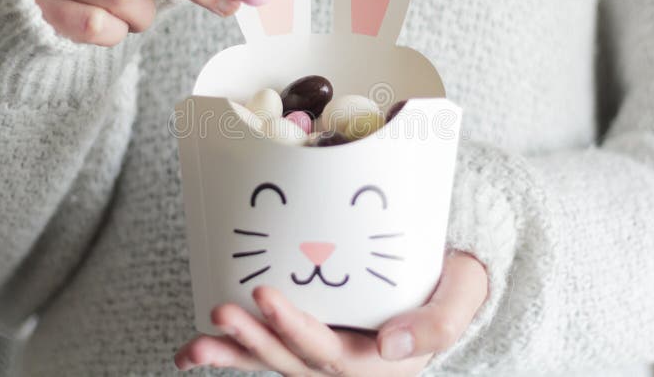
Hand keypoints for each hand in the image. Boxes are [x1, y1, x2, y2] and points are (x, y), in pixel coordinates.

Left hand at [175, 251, 487, 375]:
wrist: (446, 285)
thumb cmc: (454, 286)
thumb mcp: (460, 299)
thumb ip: (436, 323)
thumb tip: (391, 346)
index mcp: (383, 363)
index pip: (333, 354)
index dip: (296, 329)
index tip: (266, 296)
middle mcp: (349, 367)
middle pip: (294, 362)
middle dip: (256, 341)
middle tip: (223, 311)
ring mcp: (326, 360)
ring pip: (276, 364)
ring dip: (234, 355)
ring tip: (195, 348)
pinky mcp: (310, 346)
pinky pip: (269, 356)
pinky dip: (232, 356)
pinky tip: (194, 354)